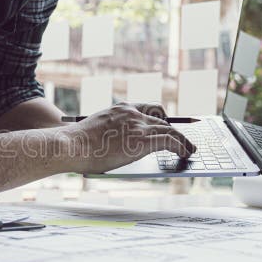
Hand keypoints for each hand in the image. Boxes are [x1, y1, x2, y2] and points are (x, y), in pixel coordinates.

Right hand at [59, 102, 196, 173]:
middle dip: (173, 131)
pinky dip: (182, 146)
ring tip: (189, 148)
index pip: (148, 108)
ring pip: (170, 130)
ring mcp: (138, 126)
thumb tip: (121, 145)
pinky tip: (186, 153)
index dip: (162, 118)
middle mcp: (132, 113)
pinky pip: (171, 141)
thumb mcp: (97, 130)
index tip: (168, 124)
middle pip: (162, 120)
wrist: (71, 145)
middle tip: (182, 140)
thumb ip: (113, 132)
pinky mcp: (142, 140)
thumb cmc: (78, 144)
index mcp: (121, 109)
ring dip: (182, 140)